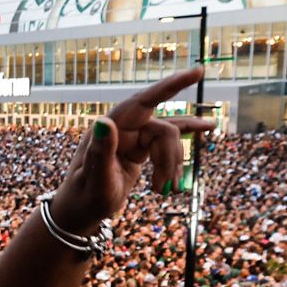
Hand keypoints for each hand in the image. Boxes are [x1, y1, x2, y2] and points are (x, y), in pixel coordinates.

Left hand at [51, 67, 212, 232]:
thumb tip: (104, 121)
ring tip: (167, 189)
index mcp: (109, 129)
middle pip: (163, 129)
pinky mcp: (138, 150)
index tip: (198, 72)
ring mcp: (131, 138)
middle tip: (166, 188)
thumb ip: (101, 151)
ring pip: (168, 139)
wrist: (79, 213)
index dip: (171, 86)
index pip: (144, 101)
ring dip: (172, 164)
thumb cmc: (83, 198)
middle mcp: (121, 128)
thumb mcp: (95, 179)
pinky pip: (166, 145)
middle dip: (171, 156)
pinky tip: (207, 130)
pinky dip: (178, 154)